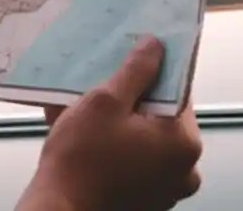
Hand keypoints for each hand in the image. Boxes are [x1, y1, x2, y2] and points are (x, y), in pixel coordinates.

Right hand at [18, 37, 202, 210]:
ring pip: (146, 139)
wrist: (58, 210)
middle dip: (132, 99)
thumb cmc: (80, 161)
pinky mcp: (146, 200)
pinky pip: (136, 161)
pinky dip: (117, 146)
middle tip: (103, 86)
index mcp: (184, 142)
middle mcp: (184, 169)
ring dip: (121, 122)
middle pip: (162, 116)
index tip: (134, 60)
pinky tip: (87, 133)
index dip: (154, 71)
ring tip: (86, 109)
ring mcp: (166, 188)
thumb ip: (136, 71)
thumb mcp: (104, 102)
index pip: (179, 90)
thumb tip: (155, 47)